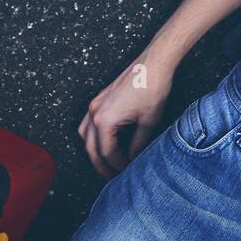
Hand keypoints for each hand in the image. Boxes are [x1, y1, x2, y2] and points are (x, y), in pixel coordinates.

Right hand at [79, 51, 174, 177]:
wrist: (154, 63)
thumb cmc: (153, 88)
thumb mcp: (148, 121)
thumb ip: (138, 143)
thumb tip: (133, 158)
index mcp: (104, 120)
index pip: (107, 152)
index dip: (117, 165)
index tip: (126, 172)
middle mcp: (94, 112)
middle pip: (92, 148)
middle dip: (102, 165)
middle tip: (113, 177)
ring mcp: (94, 104)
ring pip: (86, 137)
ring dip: (95, 151)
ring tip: (108, 163)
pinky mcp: (99, 99)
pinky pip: (88, 124)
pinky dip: (93, 137)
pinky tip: (104, 142)